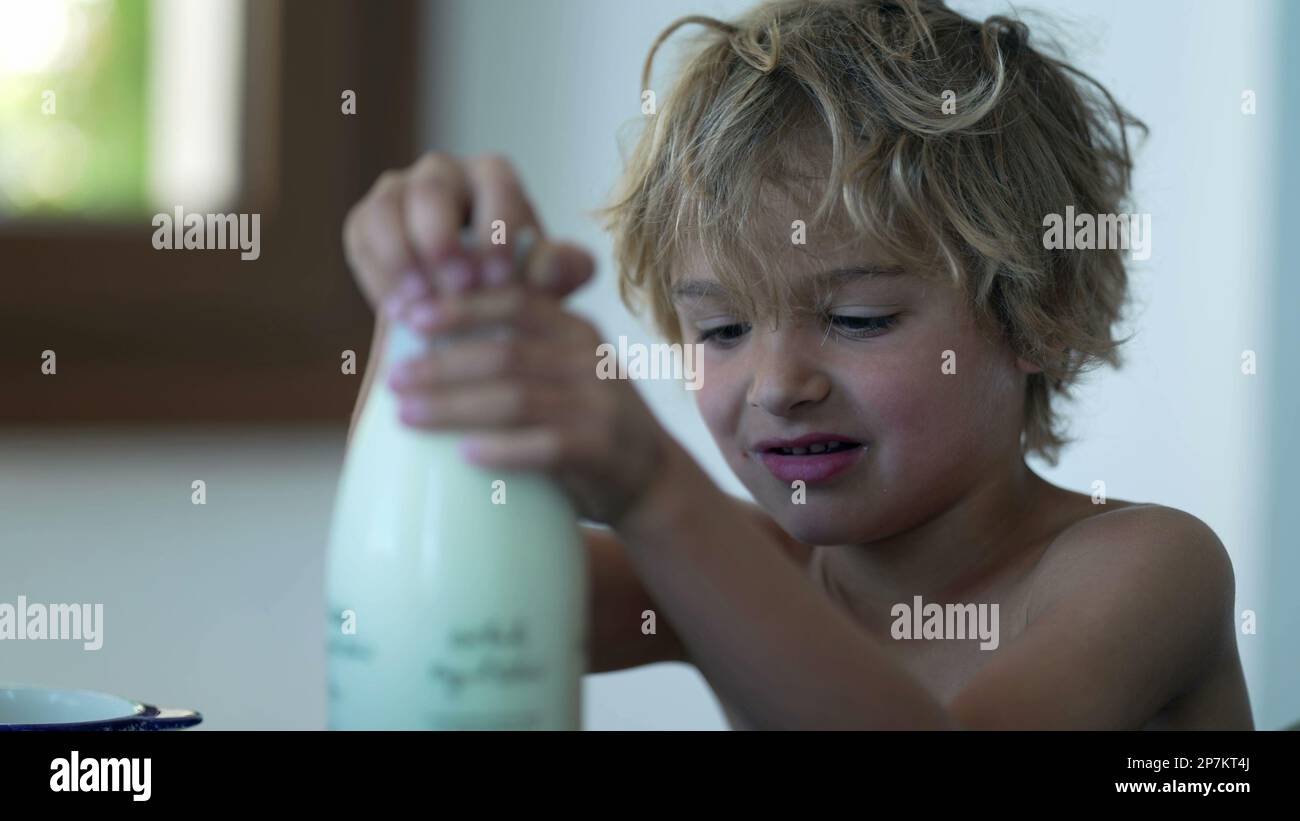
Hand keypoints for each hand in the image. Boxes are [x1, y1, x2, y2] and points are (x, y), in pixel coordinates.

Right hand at [342, 152, 593, 312]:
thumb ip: (562, 269)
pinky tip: (399, 312)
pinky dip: (379, 274)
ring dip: (403, 256)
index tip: (501, 277)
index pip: (496, 183)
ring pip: (388, 207)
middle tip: (458, 288)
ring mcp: (399, 193)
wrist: (467, 310)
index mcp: (494, 176)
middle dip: (443, 239)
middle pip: (433, 188)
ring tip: (422, 305)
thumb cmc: (516, 286)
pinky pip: (362, 235)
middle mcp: (444, 173)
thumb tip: (547, 261)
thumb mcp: (548, 282)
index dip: (497, 228)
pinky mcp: (366, 221)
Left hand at [385, 284, 677, 526]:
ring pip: (515, 399)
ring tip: (406, 415)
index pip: (513, 302)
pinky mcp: (600, 449)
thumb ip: (517, 350)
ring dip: (454, 407)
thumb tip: (421, 343)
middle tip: (393, 379)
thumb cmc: (583, 421)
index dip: (459, 307)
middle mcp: (588, 359)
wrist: (650, 478)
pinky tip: (464, 455)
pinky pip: (545, 446)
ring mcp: (598, 404)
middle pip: (504, 353)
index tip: (410, 318)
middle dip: (441, 365)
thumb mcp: (562, 371)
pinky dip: (502, 450)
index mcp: (574, 330)